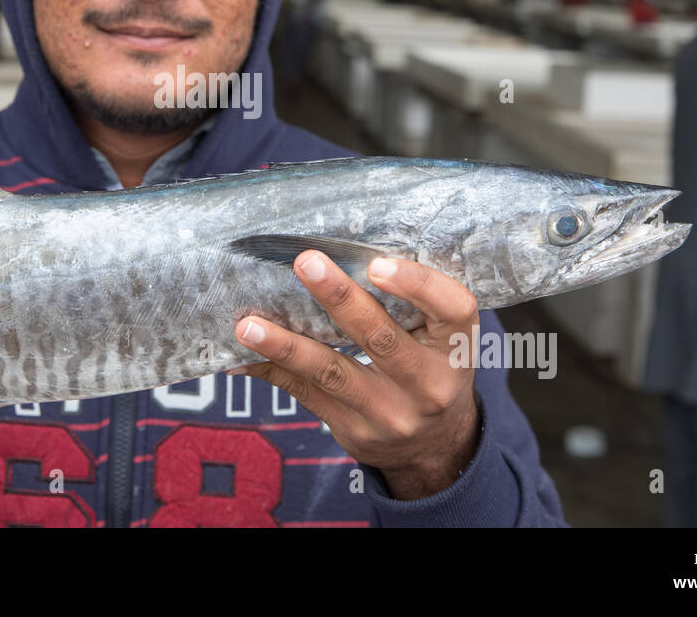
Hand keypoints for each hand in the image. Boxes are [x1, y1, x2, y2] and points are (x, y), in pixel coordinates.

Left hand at [232, 251, 480, 500]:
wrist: (435, 447)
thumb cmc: (433, 368)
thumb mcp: (443, 337)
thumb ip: (414, 303)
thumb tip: (344, 250)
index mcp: (457, 347)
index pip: (451, 309)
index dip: (417, 284)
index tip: (377, 264)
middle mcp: (428, 384)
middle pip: (382, 339)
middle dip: (339, 298)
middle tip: (305, 262)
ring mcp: (389, 413)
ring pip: (332, 373)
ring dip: (286, 346)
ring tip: (248, 325)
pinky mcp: (352, 430)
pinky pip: (305, 395)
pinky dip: (271, 370)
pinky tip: (240, 357)